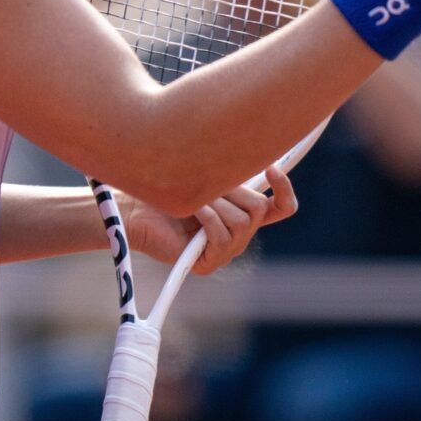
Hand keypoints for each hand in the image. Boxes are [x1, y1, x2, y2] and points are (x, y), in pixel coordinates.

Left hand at [118, 166, 298, 275]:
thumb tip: (258, 157)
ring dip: (217, 203)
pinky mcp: (209, 262)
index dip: (284, 189)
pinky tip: (191, 211)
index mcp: (245, 212)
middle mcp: (241, 233)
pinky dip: (207, 218)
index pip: (282, 207)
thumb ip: (234, 173)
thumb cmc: (168, 187)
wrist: (136, 209)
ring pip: (243, 222)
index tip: (271, 168)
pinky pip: (222, 236)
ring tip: (193, 200)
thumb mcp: (208, 175)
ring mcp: (226, 250)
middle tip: (207, 184)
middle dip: (234, 190)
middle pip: (260, 208)